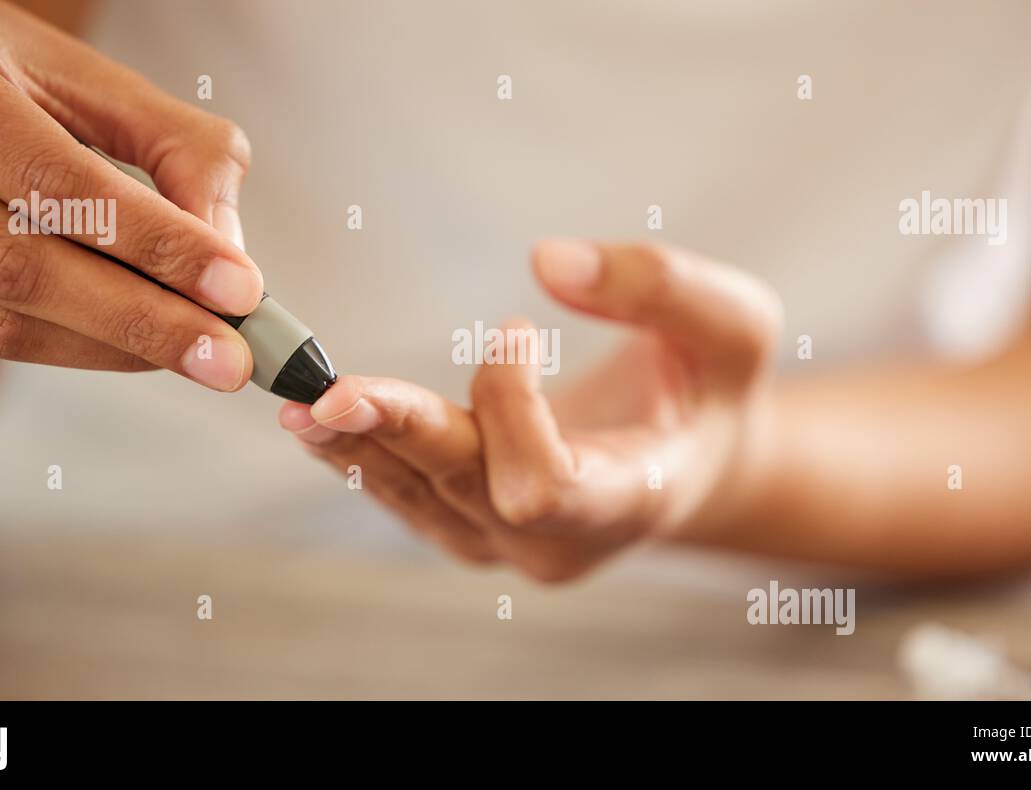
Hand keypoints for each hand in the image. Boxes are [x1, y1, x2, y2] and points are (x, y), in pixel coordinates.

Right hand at [0, 0, 261, 389]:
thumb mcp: (82, 77)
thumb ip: (174, 145)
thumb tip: (226, 247)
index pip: (54, 178)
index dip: (154, 241)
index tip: (237, 287)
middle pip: (16, 265)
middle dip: (142, 320)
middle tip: (228, 356)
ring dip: (109, 348)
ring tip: (193, 355)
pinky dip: (68, 350)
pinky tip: (129, 345)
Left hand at [280, 240, 782, 581]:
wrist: (693, 461)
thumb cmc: (717, 387)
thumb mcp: (733, 322)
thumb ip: (659, 285)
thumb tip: (547, 260)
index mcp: (630, 499)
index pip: (545, 480)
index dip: (514, 408)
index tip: (518, 328)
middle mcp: (560, 542)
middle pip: (462, 490)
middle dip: (400, 433)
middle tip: (327, 394)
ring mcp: (508, 544)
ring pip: (420, 498)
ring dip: (359, 446)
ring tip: (296, 401)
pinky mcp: (471, 528)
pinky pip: (407, 496)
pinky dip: (362, 453)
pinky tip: (316, 418)